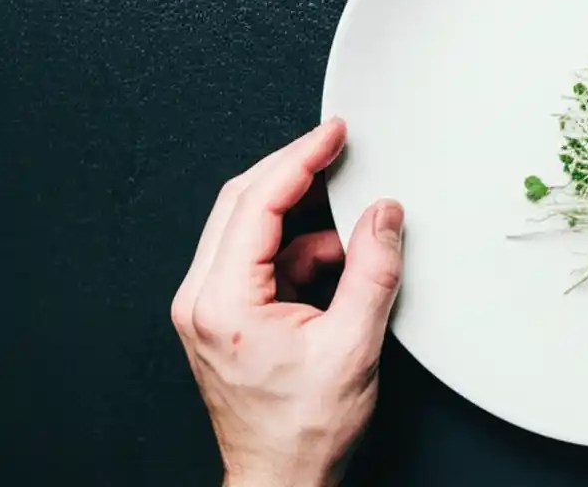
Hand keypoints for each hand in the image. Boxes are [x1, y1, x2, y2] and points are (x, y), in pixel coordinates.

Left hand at [170, 119, 403, 486]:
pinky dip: (301, 251)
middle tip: (336, 146)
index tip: (332, 134)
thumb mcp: (353, 346)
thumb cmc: (303, 430)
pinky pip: (262, 258)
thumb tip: (384, 215)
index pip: (257, 203)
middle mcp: (203, 298)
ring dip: (304, 219)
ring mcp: (209, 306)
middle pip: (243, 203)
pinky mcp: (224, 314)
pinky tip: (336, 266)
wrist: (280, 478)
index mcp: (223, 302)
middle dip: (294, 171)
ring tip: (354, 235)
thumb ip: (373, 272)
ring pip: (251, 228)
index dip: (299, 159)